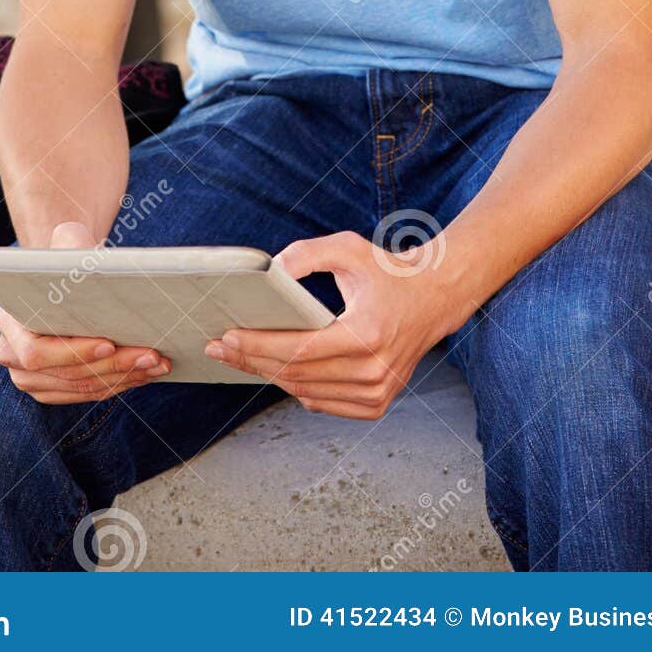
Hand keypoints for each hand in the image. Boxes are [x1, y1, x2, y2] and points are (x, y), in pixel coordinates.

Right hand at [0, 221, 171, 402]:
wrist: (62, 277)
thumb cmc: (66, 257)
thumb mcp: (66, 241)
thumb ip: (69, 240)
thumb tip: (84, 254)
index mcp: (8, 321)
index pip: (37, 351)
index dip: (74, 352)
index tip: (110, 343)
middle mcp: (11, 355)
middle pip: (67, 374)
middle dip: (113, 365)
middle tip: (152, 354)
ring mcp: (29, 378)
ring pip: (82, 387)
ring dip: (124, 377)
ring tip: (158, 362)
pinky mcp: (51, 389)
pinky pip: (87, 393)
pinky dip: (119, 383)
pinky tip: (145, 371)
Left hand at [204, 229, 466, 419]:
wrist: (433, 298)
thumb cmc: (388, 272)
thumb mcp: (350, 248)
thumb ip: (308, 253)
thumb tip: (271, 270)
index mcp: (369, 334)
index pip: (301, 349)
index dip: (260, 345)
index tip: (227, 336)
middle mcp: (374, 370)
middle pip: (297, 374)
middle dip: (252, 360)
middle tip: (218, 347)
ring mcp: (377, 392)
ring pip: (306, 392)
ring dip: (269, 375)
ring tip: (239, 356)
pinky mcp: (377, 403)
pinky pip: (322, 402)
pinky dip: (296, 386)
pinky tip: (275, 369)